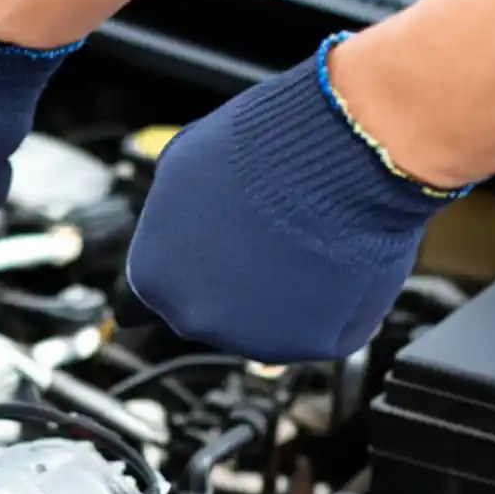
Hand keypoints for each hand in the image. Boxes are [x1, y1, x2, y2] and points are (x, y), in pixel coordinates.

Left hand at [119, 57, 453, 362]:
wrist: (341, 151)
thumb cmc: (263, 147)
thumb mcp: (180, 167)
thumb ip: (168, 218)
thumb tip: (166, 231)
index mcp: (153, 279)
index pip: (166, 286)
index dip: (202, 256)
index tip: (224, 241)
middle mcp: (194, 318)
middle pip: (217, 307)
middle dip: (240, 277)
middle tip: (268, 234)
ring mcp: (252, 339)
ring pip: (267, 322)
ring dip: (282, 290)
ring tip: (301, 239)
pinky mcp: (311, 346)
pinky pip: (319, 327)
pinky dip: (328, 300)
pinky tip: (332, 257)